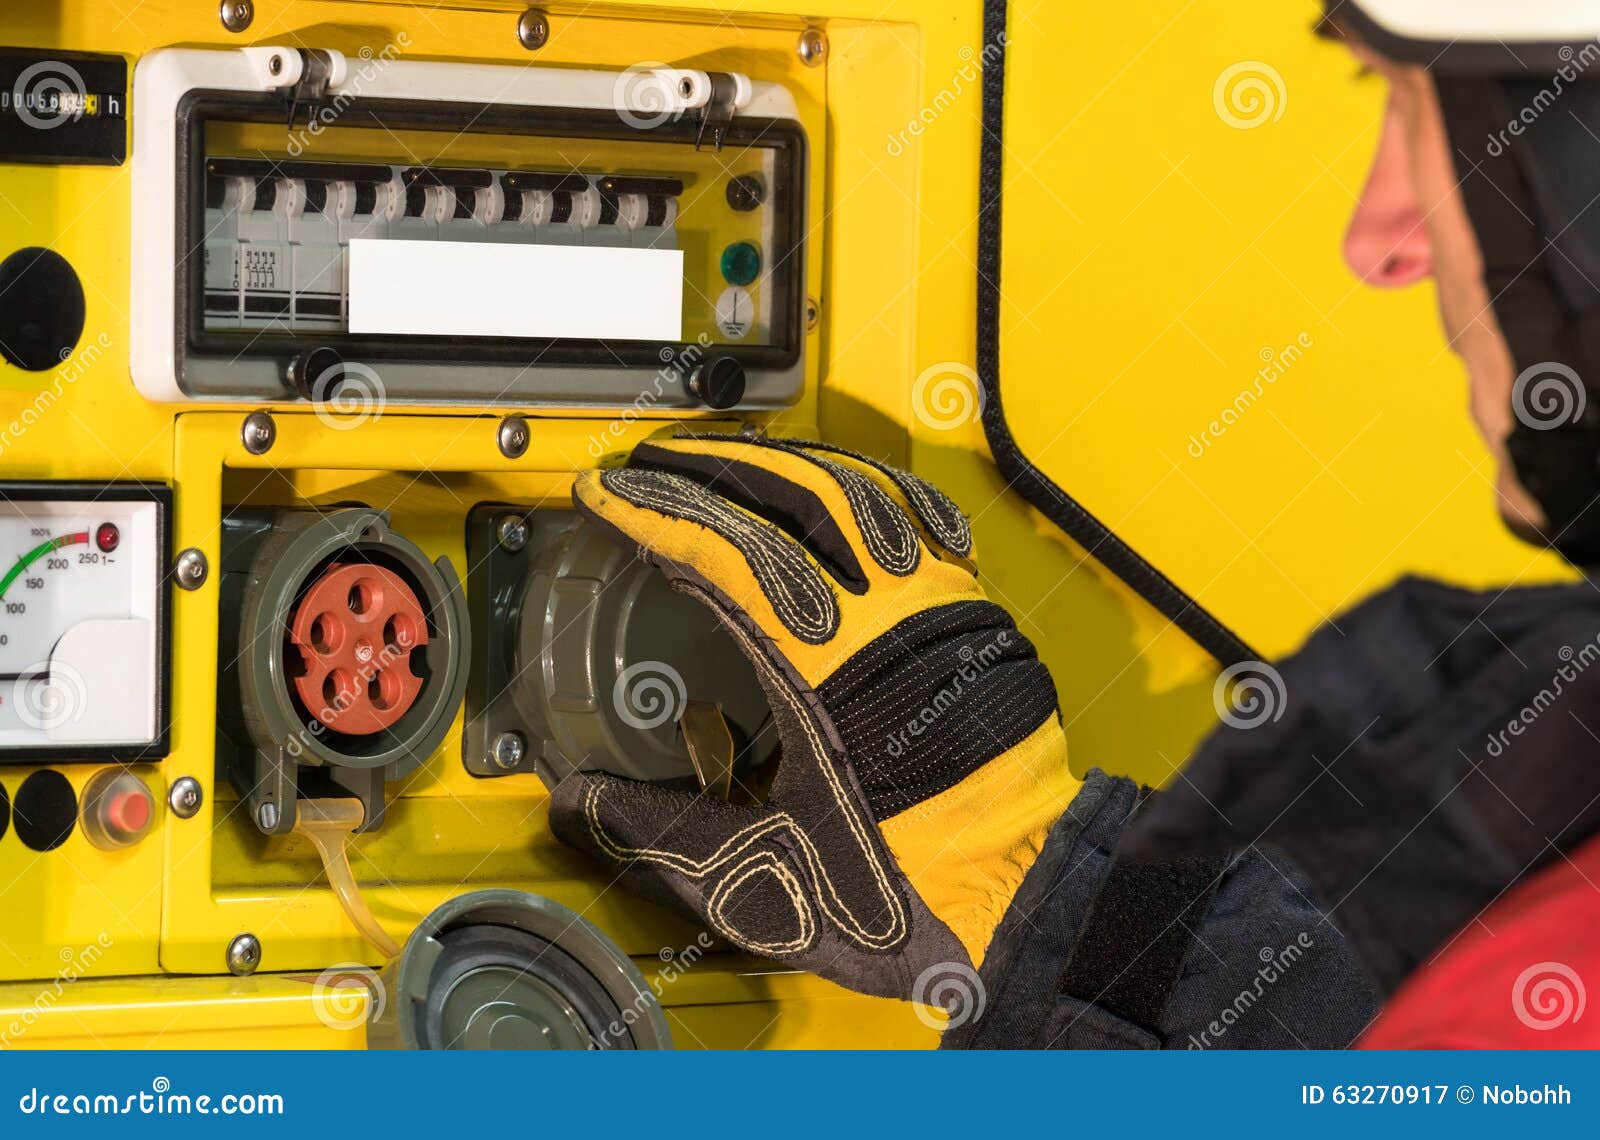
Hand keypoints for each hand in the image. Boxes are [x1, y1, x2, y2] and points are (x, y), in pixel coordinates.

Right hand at [549, 433, 1080, 1000]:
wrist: (1026, 900)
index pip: (723, 553)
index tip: (607, 493)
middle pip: (787, 497)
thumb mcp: (760, 876)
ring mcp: (941, 606)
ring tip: (730, 457)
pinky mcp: (975, 615)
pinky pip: (921, 517)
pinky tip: (842, 485)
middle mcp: (889, 619)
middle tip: (651, 461)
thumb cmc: (912, 891)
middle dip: (707, 467)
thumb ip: (657, 832)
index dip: (654, 513)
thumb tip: (580, 804)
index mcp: (826, 671)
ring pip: (859, 491)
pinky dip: (868, 487)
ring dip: (785, 463)